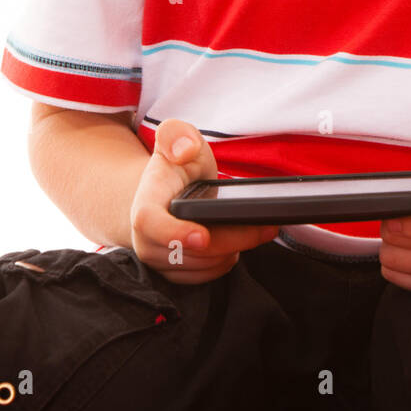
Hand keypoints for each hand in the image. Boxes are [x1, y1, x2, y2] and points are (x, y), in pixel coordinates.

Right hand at [130, 119, 279, 283]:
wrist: (162, 194)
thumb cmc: (174, 167)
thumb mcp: (177, 138)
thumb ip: (177, 135)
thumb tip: (184, 149)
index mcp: (145, 202)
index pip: (149, 222)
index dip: (174, 233)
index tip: (203, 235)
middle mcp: (146, 238)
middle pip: (189, 251)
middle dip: (231, 240)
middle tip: (265, 228)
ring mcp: (159, 260)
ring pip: (202, 266)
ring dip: (234, 251)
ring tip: (257, 231)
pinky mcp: (175, 273)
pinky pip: (206, 276)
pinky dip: (227, 261)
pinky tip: (239, 243)